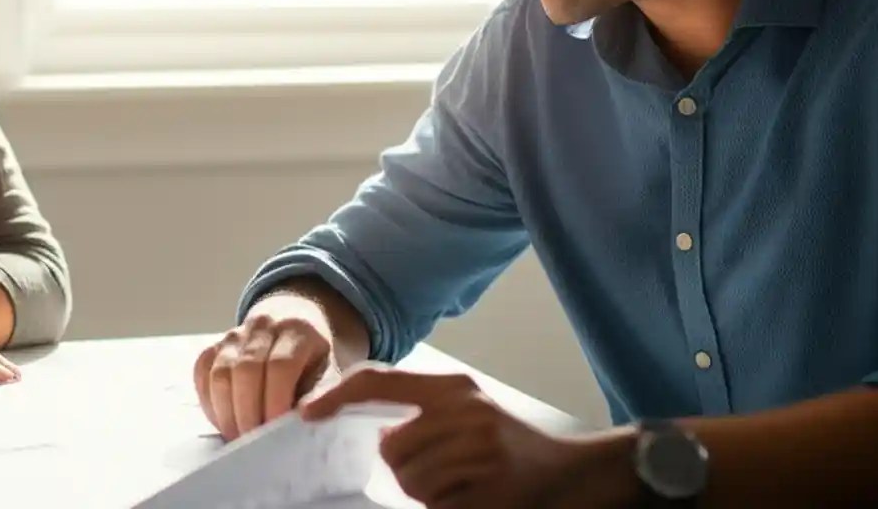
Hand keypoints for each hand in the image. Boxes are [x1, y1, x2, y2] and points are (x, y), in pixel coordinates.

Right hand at [193, 313, 338, 440]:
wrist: (291, 321)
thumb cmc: (311, 357)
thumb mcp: (327, 372)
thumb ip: (320, 395)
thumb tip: (303, 418)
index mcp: (297, 331)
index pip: (280, 366)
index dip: (275, 400)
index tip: (275, 429)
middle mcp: (263, 326)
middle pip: (245, 369)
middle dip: (247, 412)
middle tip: (253, 441)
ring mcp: (235, 334)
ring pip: (220, 372)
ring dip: (226, 411)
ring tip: (238, 436)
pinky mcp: (215, 343)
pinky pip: (202, 371)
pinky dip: (209, 401)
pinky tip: (223, 420)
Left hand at [302, 367, 584, 508]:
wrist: (570, 474)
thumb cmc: (507, 444)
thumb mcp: (466, 410)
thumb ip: (422, 413)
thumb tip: (376, 434)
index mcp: (453, 387)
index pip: (379, 381)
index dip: (337, 396)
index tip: (306, 413)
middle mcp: (465, 411)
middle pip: (391, 447)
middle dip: (404, 468)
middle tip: (439, 470)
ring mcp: (480, 450)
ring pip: (411, 480)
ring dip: (427, 491)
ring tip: (460, 483)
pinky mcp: (490, 489)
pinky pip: (435, 505)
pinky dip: (445, 506)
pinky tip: (471, 497)